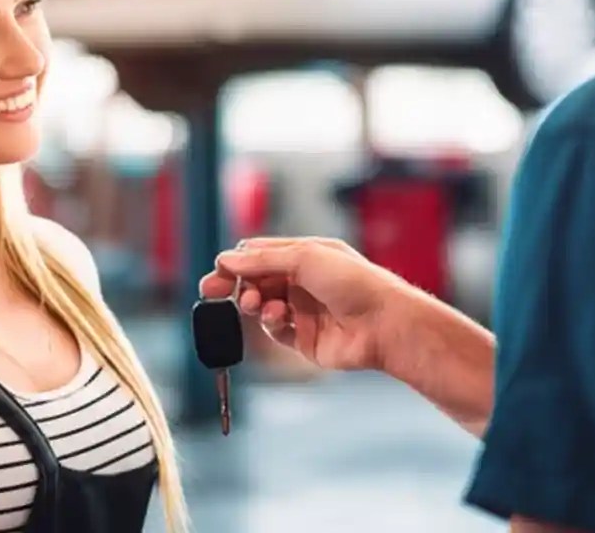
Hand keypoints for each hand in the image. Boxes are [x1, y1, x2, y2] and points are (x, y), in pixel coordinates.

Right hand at [199, 237, 424, 371]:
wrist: (383, 324)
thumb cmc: (354, 282)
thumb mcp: (305, 257)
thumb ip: (263, 260)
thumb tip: (227, 259)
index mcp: (307, 255)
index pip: (262, 255)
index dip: (238, 261)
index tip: (219, 269)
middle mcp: (304, 282)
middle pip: (257, 281)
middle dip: (234, 284)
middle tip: (210, 290)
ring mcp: (304, 310)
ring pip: (262, 306)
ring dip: (252, 303)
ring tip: (252, 303)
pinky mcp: (305, 339)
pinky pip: (275, 330)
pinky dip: (269, 323)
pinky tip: (276, 317)